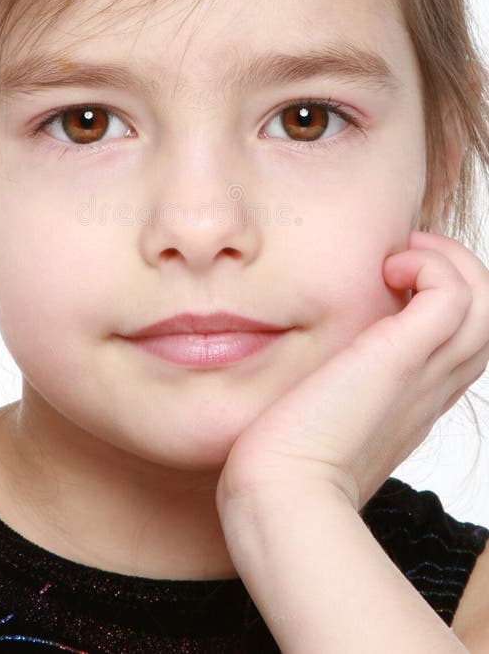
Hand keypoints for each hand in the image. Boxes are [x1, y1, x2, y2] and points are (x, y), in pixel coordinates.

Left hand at [217, 231, 488, 517]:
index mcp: (417, 397)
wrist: (281, 491)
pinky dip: (430, 267)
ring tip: (397, 261)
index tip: (393, 278)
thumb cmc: (287, 460)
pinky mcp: (400, 360)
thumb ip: (328, 389)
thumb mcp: (321, 414)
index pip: (462, 339)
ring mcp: (423, 374)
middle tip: (400, 259)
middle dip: (454, 268)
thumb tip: (307, 366)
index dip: (442, 298)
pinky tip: (384, 271)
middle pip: (486, 314)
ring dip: (448, 262)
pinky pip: (453, 296)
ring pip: (485, 301)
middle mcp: (433, 386)